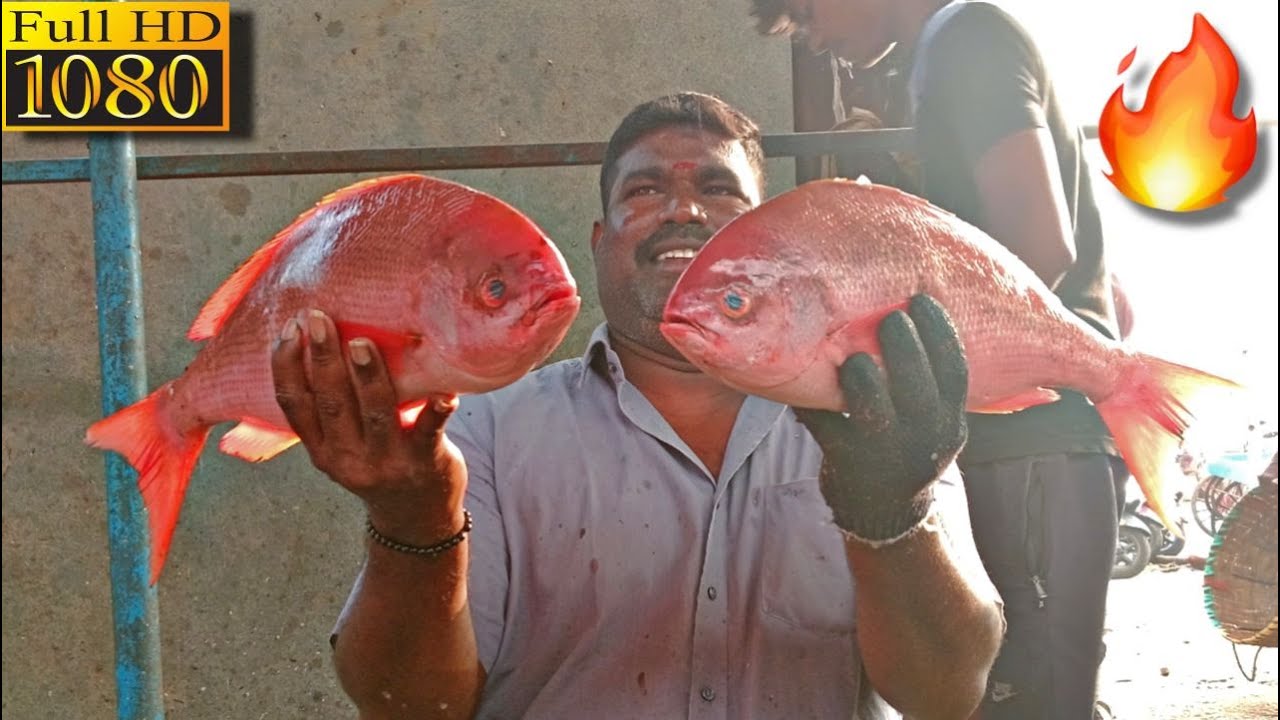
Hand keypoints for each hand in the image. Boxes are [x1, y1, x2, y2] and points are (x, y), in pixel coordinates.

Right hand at [271, 309, 466, 543]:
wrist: (417, 518)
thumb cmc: (378, 463)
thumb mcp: (342, 446)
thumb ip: (333, 409)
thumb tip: (324, 338)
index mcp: (322, 450)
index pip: (294, 405)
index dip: (286, 367)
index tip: (289, 329)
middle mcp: (348, 459)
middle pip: (330, 403)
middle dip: (322, 359)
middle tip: (319, 318)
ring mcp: (387, 463)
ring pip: (374, 414)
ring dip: (367, 377)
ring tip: (362, 343)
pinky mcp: (425, 463)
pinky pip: (429, 433)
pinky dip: (435, 410)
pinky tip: (443, 391)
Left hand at [794, 295, 968, 541]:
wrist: (885, 512)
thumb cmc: (904, 445)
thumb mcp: (929, 419)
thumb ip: (920, 379)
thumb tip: (891, 307)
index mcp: (948, 421)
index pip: (954, 373)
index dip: (941, 334)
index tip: (923, 299)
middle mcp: (923, 440)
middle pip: (919, 392)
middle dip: (906, 350)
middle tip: (891, 317)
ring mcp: (884, 456)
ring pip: (875, 415)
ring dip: (863, 380)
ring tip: (853, 356)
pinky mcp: (846, 463)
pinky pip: (827, 427)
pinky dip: (813, 402)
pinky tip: (802, 377)